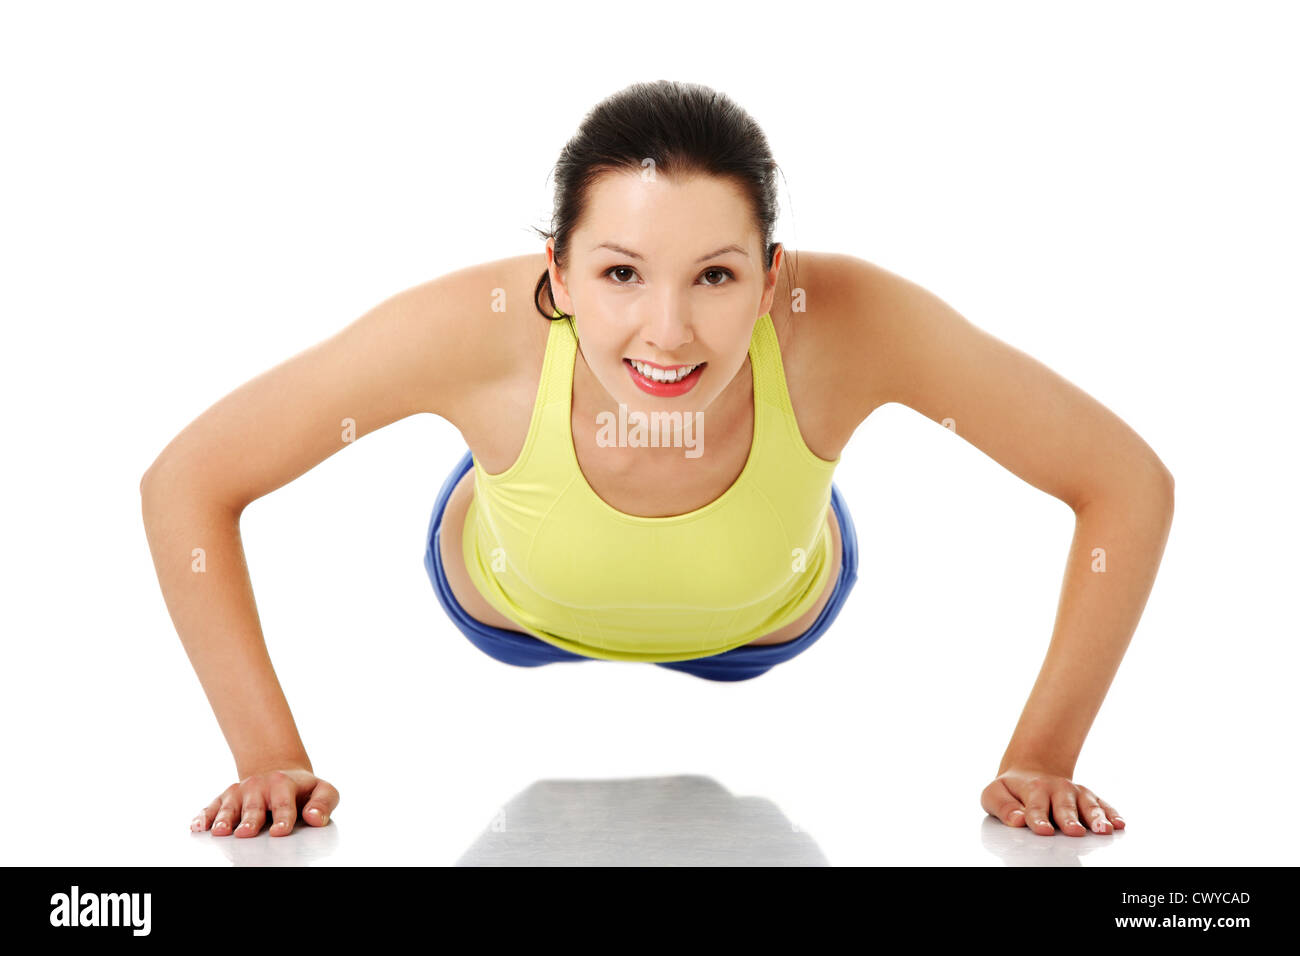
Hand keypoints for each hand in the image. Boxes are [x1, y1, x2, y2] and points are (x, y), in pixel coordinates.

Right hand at [190, 768, 338, 836]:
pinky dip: (203, 816)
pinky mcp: (225, 798)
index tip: (281, 832)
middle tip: (246, 833)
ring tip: (219, 832)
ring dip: (223, 819)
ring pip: (229, 806)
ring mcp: (240, 792)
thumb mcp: (323, 790)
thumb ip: (324, 803)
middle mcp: (260, 787)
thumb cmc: (302, 790)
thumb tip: (315, 818)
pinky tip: (197, 827)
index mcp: (285, 785)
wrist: (279, 772)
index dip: (283, 818)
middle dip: (249, 820)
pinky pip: (211, 806)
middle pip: (254, 806)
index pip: (284, 804)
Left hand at [981, 767, 1123, 835]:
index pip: (1035, 807)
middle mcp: (1057, 789)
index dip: (1038, 819)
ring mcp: (1075, 793)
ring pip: (1088, 805)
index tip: (1042, 830)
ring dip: (1096, 817)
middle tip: (1075, 832)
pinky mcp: (1090, 798)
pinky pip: (1103, 804)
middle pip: (1064, 807)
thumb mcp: (995, 793)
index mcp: (1033, 789)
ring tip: (1103, 830)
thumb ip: (1002, 807)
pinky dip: (1112, 813)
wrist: (1032, 771)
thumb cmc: (1013, 789)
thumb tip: (1016, 820)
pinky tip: (1119, 824)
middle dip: (1070, 820)